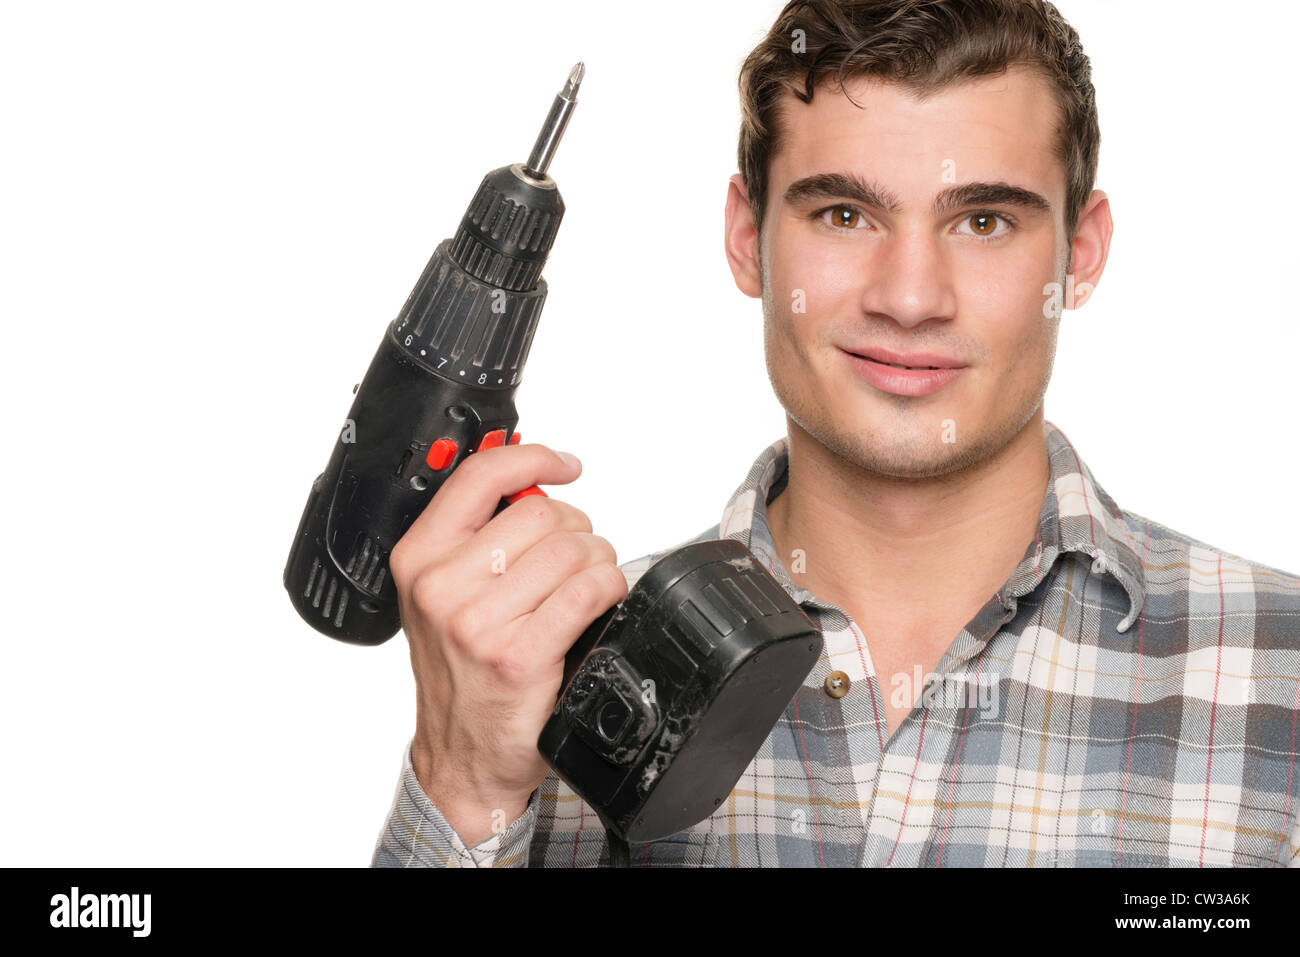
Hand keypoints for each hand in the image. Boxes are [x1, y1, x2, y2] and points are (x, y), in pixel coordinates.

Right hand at [387, 442, 626, 844]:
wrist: (462, 757)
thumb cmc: (460, 675)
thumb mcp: (443, 597)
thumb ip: (477, 539)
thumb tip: (534, 486)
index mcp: (419, 559)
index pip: (479, 477)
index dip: (532, 458)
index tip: (563, 465)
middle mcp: (442, 587)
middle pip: (540, 514)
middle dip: (576, 528)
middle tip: (576, 555)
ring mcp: (478, 623)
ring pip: (571, 550)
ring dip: (596, 560)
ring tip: (586, 583)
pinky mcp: (519, 655)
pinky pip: (587, 590)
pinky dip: (609, 587)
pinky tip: (600, 601)